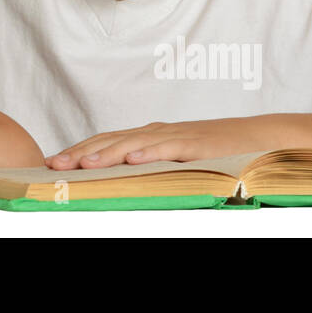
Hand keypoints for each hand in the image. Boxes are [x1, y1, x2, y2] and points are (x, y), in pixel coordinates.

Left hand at [45, 115, 300, 169]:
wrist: (258, 136)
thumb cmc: (214, 151)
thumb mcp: (175, 159)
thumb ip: (150, 165)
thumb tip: (120, 180)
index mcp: (148, 136)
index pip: (105, 141)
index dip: (79, 150)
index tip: (52, 162)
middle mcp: (157, 132)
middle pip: (111, 140)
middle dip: (80, 152)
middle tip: (54, 165)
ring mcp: (176, 136)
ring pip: (134, 143)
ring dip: (107, 153)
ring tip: (84, 164)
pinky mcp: (198, 145)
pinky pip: (170, 148)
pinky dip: (150, 152)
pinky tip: (133, 159)